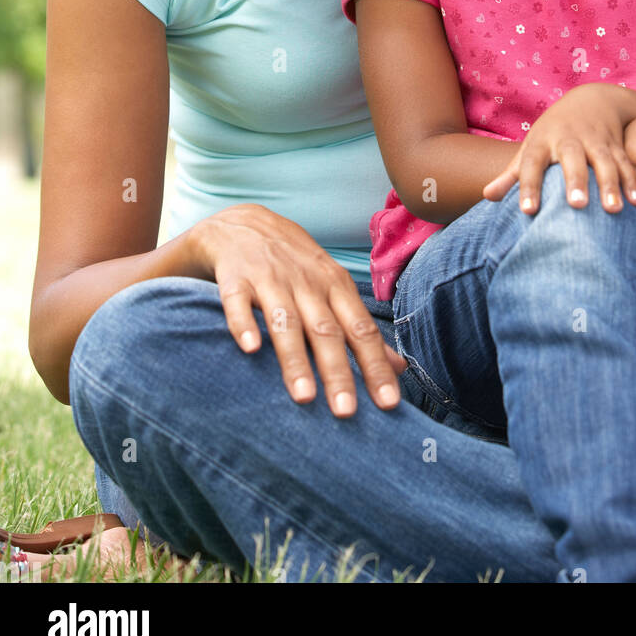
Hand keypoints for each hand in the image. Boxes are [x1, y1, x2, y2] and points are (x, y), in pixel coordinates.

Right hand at [190, 204, 405, 416]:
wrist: (241, 223)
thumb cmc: (294, 264)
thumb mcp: (332, 285)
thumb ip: (360, 326)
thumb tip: (399, 368)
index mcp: (335, 287)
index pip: (361, 330)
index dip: (375, 366)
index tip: (388, 404)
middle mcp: (307, 283)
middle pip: (326, 331)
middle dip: (338, 372)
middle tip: (346, 412)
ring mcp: (270, 279)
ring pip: (285, 322)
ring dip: (295, 359)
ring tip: (304, 396)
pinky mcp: (235, 278)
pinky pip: (238, 302)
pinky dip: (243, 324)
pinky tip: (249, 348)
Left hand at [481, 84, 635, 218]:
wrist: (591, 99)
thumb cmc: (553, 133)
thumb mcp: (531, 147)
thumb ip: (512, 174)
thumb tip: (487, 197)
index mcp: (542, 142)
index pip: (532, 164)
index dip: (529, 186)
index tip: (527, 211)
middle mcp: (569, 139)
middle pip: (571, 158)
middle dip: (575, 180)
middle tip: (577, 205)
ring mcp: (595, 140)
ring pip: (604, 161)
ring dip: (610, 184)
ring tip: (614, 210)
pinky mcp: (617, 144)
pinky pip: (626, 163)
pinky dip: (633, 182)